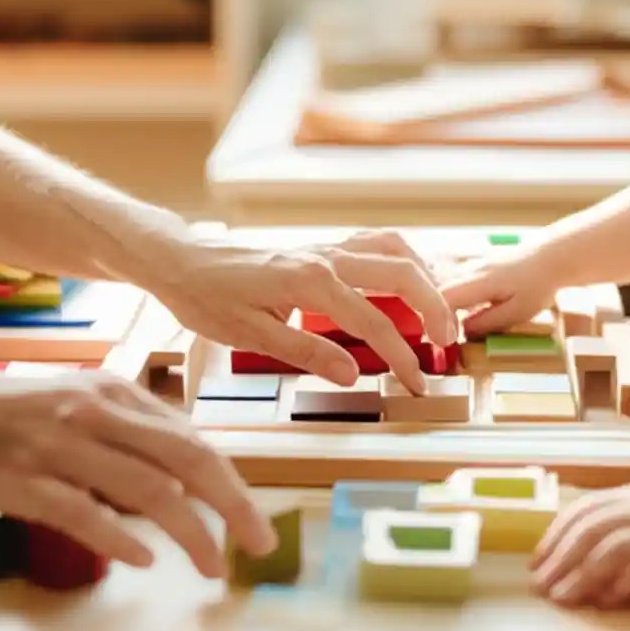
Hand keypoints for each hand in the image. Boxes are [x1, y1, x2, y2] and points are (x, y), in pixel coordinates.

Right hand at [0, 369, 274, 577]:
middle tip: (259, 545)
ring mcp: (57, 443)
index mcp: (110, 390)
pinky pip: (87, 514)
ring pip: (150, 491)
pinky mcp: (21, 479)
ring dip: (191, 534)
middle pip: (189, 461)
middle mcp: (92, 409)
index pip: (192, 438)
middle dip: (234, 506)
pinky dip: (123, 541)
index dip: (231, 482)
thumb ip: (123, 432)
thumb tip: (179, 474)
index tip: (251, 518)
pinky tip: (145, 561)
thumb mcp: (68, 403)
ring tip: (211, 567)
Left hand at [158, 230, 456, 393]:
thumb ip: (306, 352)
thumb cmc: (208, 298)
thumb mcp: (249, 335)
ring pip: (395, 250)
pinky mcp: (323, 248)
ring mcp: (326, 248)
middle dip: (434, 308)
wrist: (183, 262)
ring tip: (438, 314)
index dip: (401, 357)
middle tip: (446, 345)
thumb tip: (353, 375)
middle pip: (402, 274)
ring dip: (425, 279)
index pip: (374, 322)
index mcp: (310, 282)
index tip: (417, 385)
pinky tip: (410, 286)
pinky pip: (377, 245)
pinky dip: (405, 263)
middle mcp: (326, 257)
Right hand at [440, 243, 559, 336]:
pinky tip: (478, 303)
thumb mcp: (516, 312)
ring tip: (467, 318)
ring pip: (452, 283)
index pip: (443, 297)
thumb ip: (487, 323)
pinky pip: (462, 278)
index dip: (440, 317)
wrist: (554, 256)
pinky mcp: (481, 261)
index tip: (449, 334)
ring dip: (454, 302)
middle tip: (455, 330)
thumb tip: (462, 331)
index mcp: (477, 282)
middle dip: (444, 310)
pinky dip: (463, 293)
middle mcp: (471, 269)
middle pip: (443, 289)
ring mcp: (475, 262)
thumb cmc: (539, 286)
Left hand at [529, 480, 629, 607]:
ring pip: (610, 551)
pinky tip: (608, 599)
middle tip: (538, 587)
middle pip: (588, 533)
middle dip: (558, 561)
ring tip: (563, 598)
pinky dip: (624, 583)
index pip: (580, 514)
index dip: (553, 538)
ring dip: (581, 575)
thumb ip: (617, 517)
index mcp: (627, 497)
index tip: (535, 562)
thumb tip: (580, 542)